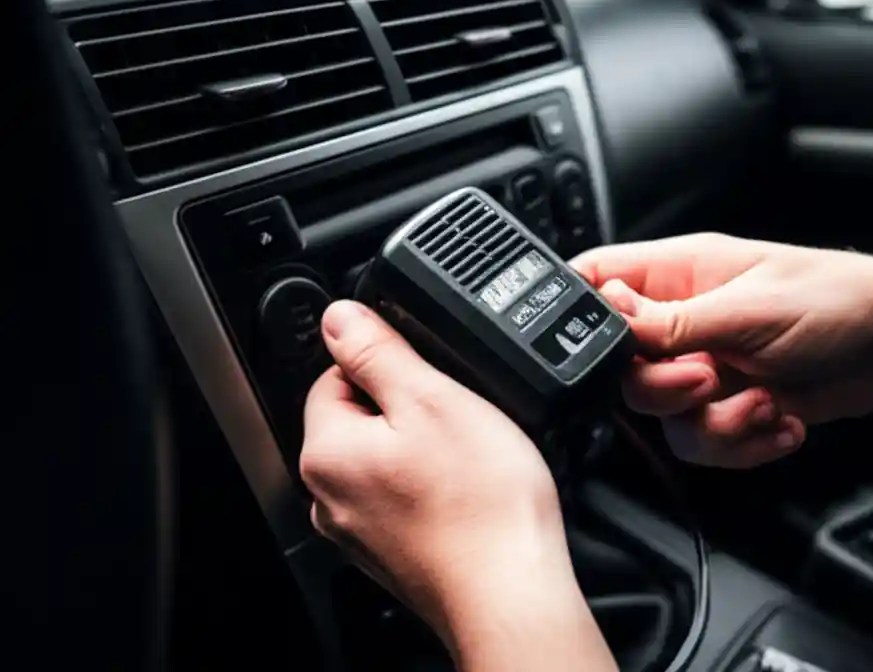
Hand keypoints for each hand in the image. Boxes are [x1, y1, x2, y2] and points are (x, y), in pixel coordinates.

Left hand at [301, 301, 614, 670]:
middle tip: (459, 417)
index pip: (335, 375)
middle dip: (408, 408)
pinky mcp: (392, 552)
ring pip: (387, 458)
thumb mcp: (433, 398)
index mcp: (326, 452)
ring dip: (425, 447)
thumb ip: (378, 351)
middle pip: (361, 418)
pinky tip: (468, 491)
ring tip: (469, 458)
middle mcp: (329, 496)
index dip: (390, 364)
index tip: (431, 376)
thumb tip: (339, 316)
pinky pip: (405, 497)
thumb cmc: (480, 505)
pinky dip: (434, 487)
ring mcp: (360, 530)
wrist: (512, 590)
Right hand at [574, 233, 872, 473]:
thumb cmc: (842, 301)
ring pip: (662, 417)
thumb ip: (674, 322)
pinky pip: (703, 443)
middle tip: (705, 381)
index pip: (598, 284)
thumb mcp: (751, 308)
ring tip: (761, 404)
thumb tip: (609, 317)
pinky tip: (777, 420)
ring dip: (713, 425)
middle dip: (663, 389)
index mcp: (680, 272)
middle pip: (621, 368)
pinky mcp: (731, 407)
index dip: (585, 319)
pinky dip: (741, 443)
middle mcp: (684, 320)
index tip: (612, 351)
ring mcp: (706, 367)